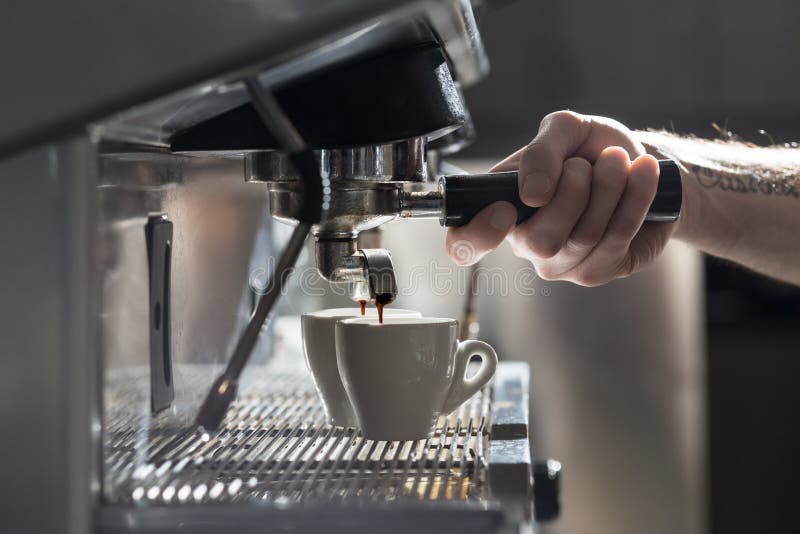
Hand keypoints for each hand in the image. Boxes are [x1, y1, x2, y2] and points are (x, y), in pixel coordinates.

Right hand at [446, 110, 675, 285]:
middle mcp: (524, 243)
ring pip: (584, 236)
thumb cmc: (589, 149)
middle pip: (540, 240)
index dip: (476, 236)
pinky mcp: (597, 271)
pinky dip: (635, 197)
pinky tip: (643, 172)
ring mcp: (559, 264)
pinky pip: (617, 238)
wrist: (637, 163)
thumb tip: (530, 192)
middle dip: (572, 191)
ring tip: (618, 159)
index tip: (505, 210)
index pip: (464, 244)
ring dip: (609, 186)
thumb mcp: (563, 130)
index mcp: (499, 209)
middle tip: (585, 164)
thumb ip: (541, 150)